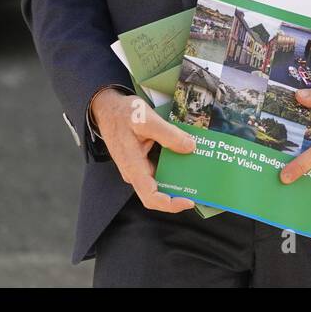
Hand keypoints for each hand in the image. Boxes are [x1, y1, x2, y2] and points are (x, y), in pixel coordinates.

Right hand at [90, 86, 197, 212]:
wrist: (107, 107)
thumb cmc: (123, 114)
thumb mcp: (147, 120)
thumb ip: (169, 134)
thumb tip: (190, 147)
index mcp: (133, 167)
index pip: (151, 197)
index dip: (170, 204)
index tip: (189, 201)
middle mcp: (135, 172)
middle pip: (159, 191)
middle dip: (181, 190)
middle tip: (202, 183)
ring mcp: (139, 167)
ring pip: (162, 178)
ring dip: (180, 175)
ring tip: (200, 167)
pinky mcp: (143, 160)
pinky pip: (160, 167)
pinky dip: (174, 163)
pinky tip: (188, 154)